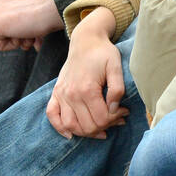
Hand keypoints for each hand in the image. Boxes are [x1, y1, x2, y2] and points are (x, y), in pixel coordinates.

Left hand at [0, 0, 61, 51]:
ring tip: (23, 35)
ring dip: (7, 42)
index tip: (3, 26)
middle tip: (19, 33)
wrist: (50, 11)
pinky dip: (10, 46)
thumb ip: (7, 17)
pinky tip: (23, 36)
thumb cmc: (44, 13)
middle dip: (0, 36)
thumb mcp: (22, 10)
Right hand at [46, 8, 128, 138]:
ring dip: (87, 132)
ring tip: (102, 126)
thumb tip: (114, 109)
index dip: (115, 119)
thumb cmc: (103, 53)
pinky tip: (71, 134)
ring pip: (71, 126)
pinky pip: (52, 116)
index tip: (124, 111)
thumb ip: (117, 90)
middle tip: (117, 117)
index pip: (102, 119)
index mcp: (87, 88)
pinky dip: (59, 128)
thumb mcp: (116, 67)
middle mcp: (71, 94)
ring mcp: (61, 94)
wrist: (86, 41)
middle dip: (106, 126)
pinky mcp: (56, 93)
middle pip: (88, 126)